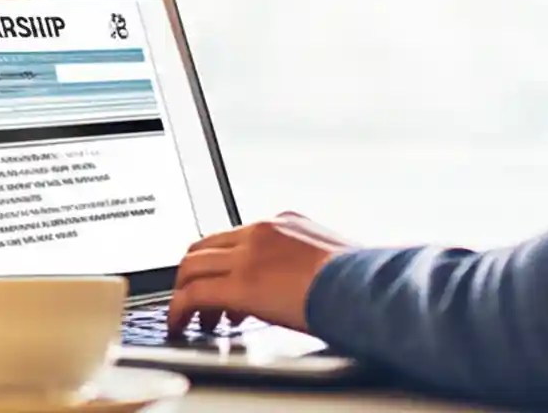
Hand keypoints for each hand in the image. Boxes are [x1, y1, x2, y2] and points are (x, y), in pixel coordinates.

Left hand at [167, 212, 352, 334]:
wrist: (368, 286)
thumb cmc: (363, 281)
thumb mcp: (334, 262)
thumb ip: (312, 267)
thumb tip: (315, 288)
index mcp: (286, 223)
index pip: (237, 235)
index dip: (222, 262)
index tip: (223, 287)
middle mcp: (262, 230)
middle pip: (206, 244)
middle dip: (194, 273)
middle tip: (196, 301)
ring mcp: (248, 253)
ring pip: (192, 265)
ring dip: (184, 293)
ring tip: (189, 319)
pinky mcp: (240, 283)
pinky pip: (193, 293)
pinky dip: (180, 310)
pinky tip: (181, 325)